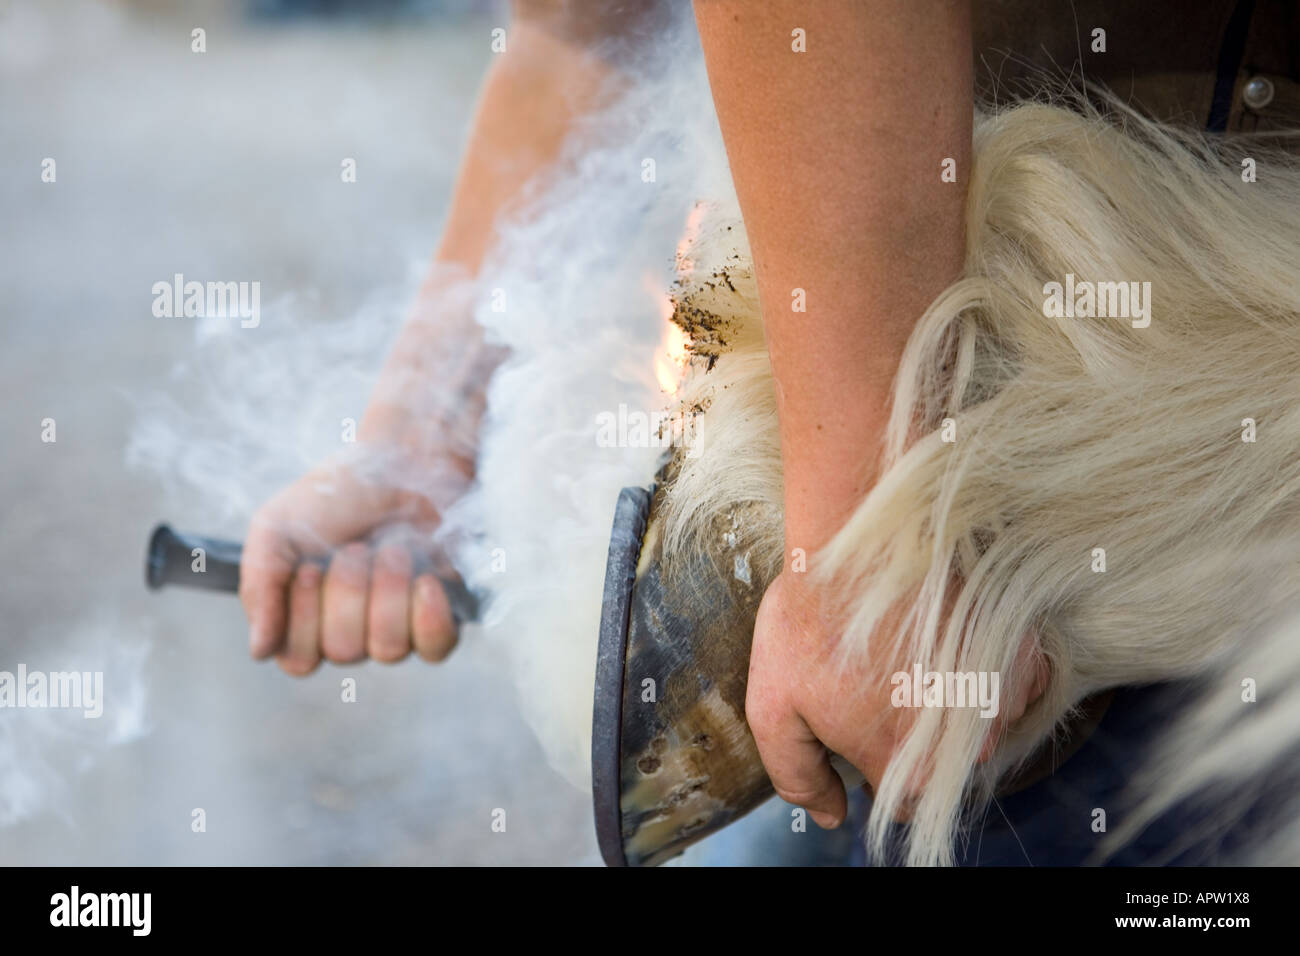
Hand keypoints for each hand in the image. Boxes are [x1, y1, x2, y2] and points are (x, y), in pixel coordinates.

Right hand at [239, 451, 464, 675]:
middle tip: (355, 548)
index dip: (305, 617)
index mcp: (306, 618)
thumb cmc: (334, 494)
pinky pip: (435, 648)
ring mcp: (397, 626)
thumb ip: (259, 588)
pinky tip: (426, 581)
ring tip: (392, 549)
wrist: (400, 460)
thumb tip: (258, 650)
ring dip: (388, 591)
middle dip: (349, 591)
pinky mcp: (440, 614)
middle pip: (344, 652)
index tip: (308, 567)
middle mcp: (351, 630)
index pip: (299, 660)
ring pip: (388, 650)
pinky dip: (430, 617)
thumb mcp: (275, 530)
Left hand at [745, 568, 1045, 827]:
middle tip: (880, 680)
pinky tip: (946, 639)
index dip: (874, 766)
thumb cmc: (809, 619)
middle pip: (942, 768)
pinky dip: (988, 672)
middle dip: (913, 737)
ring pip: (979, 728)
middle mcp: (960, 746)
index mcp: (900, 765)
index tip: (859, 723)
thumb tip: (832, 814)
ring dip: (953, 703)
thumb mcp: (772, 705)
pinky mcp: (1020, 654)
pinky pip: (1014, 687)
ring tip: (909, 652)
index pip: (899, 803)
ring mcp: (997, 699)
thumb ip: (798, 777)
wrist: (860, 539)